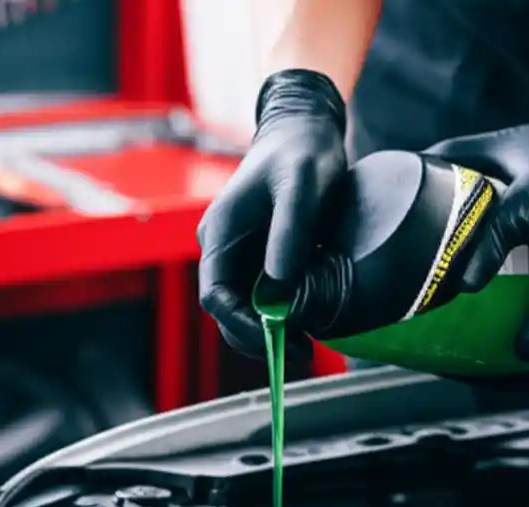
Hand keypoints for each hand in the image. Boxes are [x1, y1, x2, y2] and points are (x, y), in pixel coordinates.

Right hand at [197, 70, 347, 359]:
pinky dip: (286, 316)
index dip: (242, 325)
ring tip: (310, 344)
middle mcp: (224, 251)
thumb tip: (279, 288)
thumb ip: (290, 233)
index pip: (216, 297)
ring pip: (248, 310)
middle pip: (228, 312)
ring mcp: (243, 256)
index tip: (277, 340)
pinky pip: (268, 298)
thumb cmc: (301, 152)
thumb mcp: (302, 186)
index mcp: (220, 234)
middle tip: (301, 352)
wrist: (306, 132)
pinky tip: (312, 321)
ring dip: (273, 332)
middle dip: (259, 338)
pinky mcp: (264, 258)